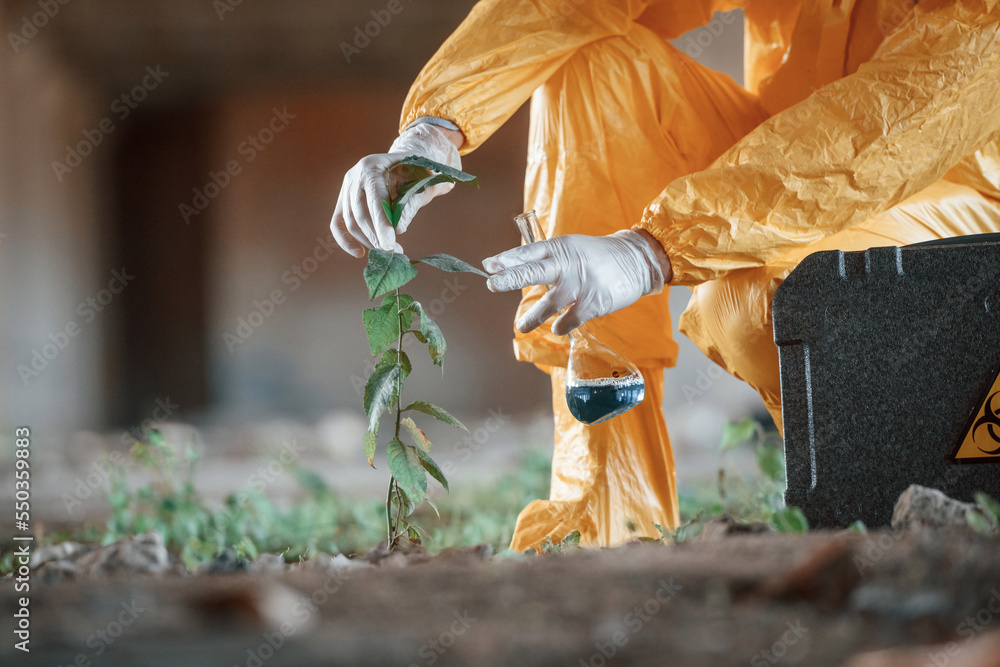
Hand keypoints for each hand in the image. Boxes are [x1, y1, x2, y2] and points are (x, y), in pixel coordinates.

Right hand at [330, 123, 461, 256]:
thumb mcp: (421, 184)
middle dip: (376, 237)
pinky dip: (345, 240)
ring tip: (388, 252)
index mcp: (373, 166)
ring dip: (368, 241)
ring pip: (350, 222)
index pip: (375, 199)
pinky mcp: (343, 200)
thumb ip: (410, 204)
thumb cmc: (417, 174)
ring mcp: (346, 188)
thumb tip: (398, 229)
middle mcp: (354, 176)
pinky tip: (359, 253)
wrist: (407, 164)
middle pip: (359, 214)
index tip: (390, 246)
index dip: (381, 224)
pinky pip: (338, 223)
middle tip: (395, 252)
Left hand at [483, 230, 669, 334]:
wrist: (636, 261)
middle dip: (511, 278)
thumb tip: (515, 271)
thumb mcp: (571, 249)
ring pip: (549, 303)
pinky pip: (569, 319)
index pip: (529, 252)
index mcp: (560, 248)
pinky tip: (556, 327)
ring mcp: (580, 284)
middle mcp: (568, 264)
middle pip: (534, 271)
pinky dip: (560, 325)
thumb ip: (548, 260)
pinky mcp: (593, 303)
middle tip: (490, 284)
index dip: (508, 259)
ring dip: (532, 317)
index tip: (488, 265)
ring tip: (520, 327)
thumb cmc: (597, 256)